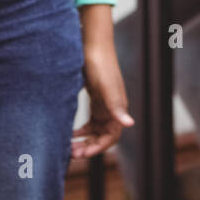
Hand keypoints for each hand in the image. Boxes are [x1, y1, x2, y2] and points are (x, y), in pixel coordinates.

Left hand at [72, 45, 132, 159]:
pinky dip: (82, 130)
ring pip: (95, 130)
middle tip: (72, 154)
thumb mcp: (106, 87)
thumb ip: (116, 106)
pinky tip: (70, 133)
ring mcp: (104, 104)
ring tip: (69, 147)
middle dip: (89, 147)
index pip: (111, 137)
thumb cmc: (100, 64)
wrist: (93, 44)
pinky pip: (90, 121)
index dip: (98, 147)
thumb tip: (130, 124)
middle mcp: (112, 108)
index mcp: (118, 107)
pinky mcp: (96, 98)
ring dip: (84, 140)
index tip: (83, 154)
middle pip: (102, 136)